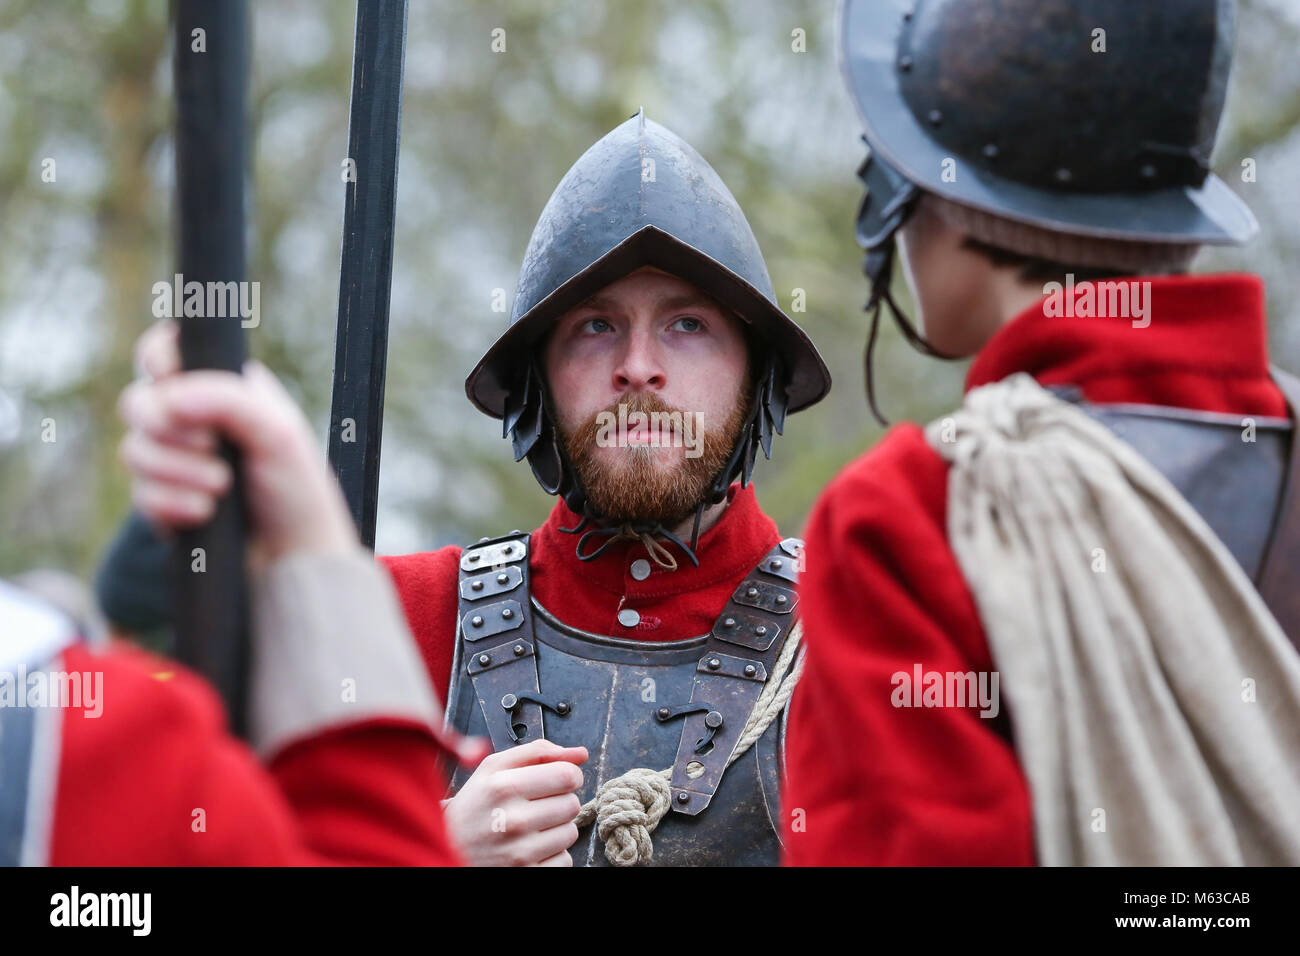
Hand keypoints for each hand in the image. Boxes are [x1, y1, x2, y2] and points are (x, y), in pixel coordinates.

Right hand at [117, 320, 357, 563]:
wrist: (292, 556)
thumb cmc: (296, 488)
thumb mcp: (278, 432)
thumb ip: (228, 400)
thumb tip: (169, 396)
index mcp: (222, 387)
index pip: (165, 351)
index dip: (158, 360)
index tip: (171, 379)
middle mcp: (193, 419)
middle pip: (136, 402)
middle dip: (168, 428)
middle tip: (211, 446)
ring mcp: (174, 461)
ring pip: (134, 450)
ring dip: (179, 472)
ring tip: (222, 487)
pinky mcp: (162, 501)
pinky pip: (141, 494)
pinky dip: (173, 504)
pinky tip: (206, 513)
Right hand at [443, 739, 588, 866]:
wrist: (447, 849)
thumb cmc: (474, 807)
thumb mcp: (493, 768)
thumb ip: (537, 753)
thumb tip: (580, 753)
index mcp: (503, 787)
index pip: (567, 775)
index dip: (568, 774)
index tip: (555, 780)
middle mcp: (512, 820)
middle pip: (572, 804)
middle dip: (560, 802)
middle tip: (536, 806)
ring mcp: (519, 853)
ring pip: (571, 833)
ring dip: (557, 828)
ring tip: (531, 827)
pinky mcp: (527, 875)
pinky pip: (564, 859)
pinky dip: (552, 854)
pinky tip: (530, 848)